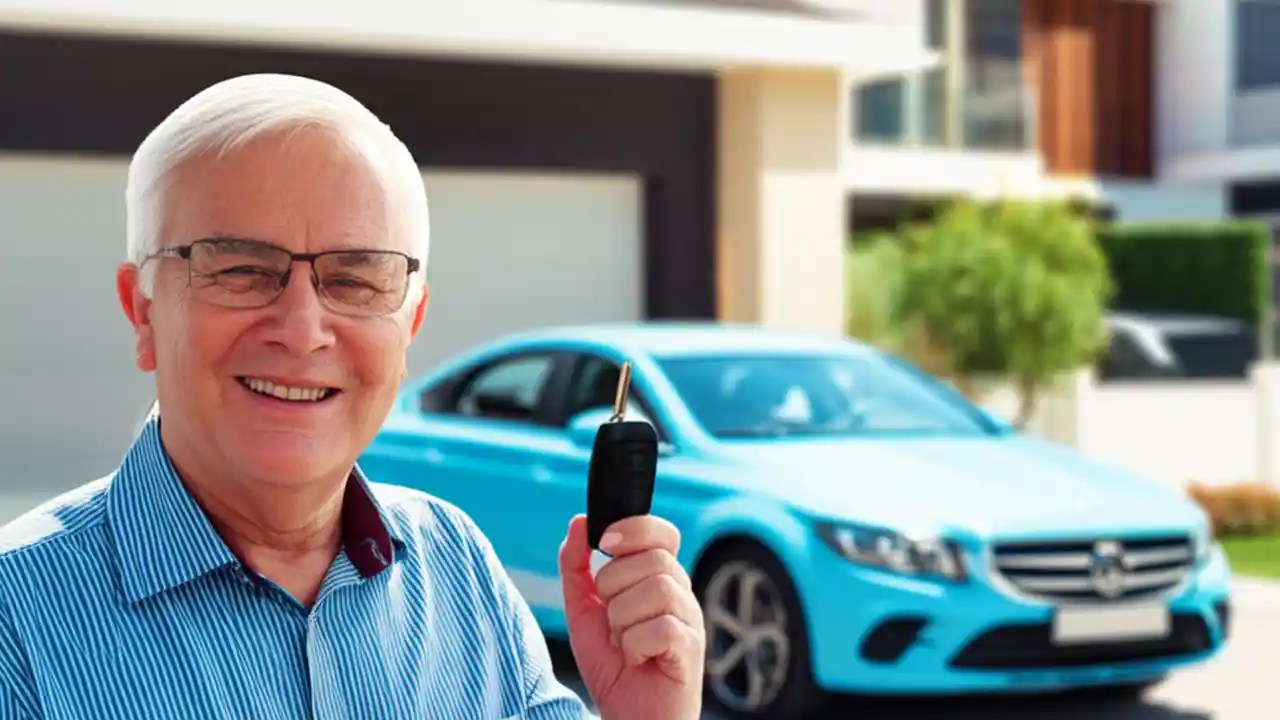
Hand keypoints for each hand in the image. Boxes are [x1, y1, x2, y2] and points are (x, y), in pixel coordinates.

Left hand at [558, 514, 703, 719]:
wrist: (628, 717)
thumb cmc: (613, 666)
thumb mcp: (582, 611)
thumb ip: (576, 567)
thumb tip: (578, 522)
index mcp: (658, 578)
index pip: (662, 532)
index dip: (634, 529)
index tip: (603, 543)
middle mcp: (680, 594)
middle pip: (653, 558)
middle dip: (614, 585)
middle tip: (612, 619)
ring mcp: (690, 621)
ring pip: (657, 589)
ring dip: (623, 618)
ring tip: (623, 642)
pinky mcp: (691, 649)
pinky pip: (662, 627)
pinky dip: (635, 645)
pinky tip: (636, 658)